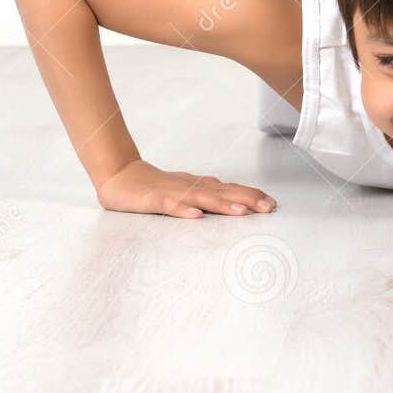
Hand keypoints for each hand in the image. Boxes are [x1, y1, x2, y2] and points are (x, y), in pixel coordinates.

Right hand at [95, 159, 277, 217]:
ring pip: (201, 198)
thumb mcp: (186, 193)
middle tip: (269, 207)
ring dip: (222, 204)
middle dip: (247, 199)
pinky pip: (170, 206)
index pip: (230, 189)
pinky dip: (183, 210)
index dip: (251, 195)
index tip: (272, 204)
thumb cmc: (156, 188)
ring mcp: (173, 192)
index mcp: (199, 186)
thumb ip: (209, 198)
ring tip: (242, 212)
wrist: (119, 176)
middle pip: (223, 192)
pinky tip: (196, 217)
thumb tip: (237, 204)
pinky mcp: (153, 200)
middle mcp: (190, 186)